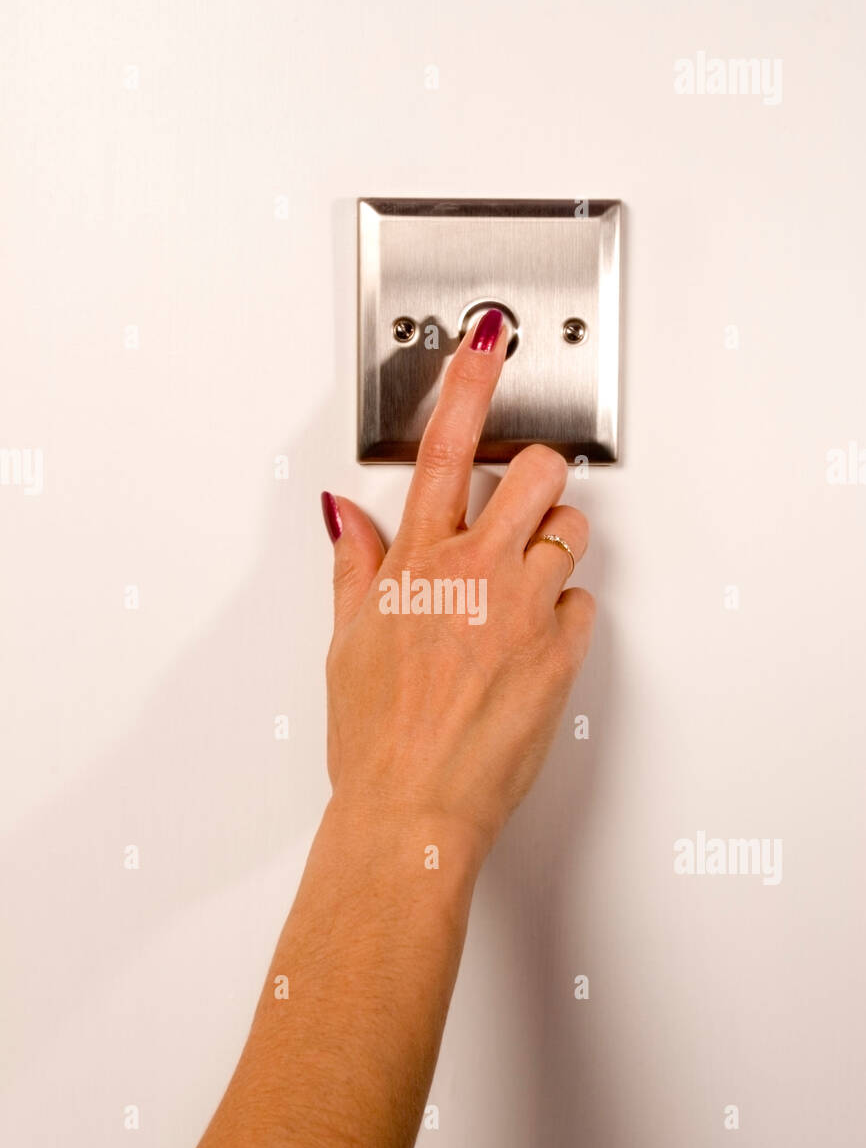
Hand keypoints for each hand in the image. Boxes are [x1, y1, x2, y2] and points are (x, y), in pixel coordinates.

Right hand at [322, 309, 595, 854]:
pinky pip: (583, 601)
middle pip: (538, 471)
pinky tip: (530, 644)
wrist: (412, 810)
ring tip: (523, 584)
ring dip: (554, 543)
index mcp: (415, 563)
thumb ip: (356, 566)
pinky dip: (563, 612)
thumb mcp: (348, 642)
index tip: (489, 338)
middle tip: (522, 503)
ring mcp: (523, 609)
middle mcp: (474, 573)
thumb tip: (346, 516)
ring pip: (571, 528)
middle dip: (536, 475)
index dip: (469, 382)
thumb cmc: (375, 738)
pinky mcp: (561, 651)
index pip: (444, 448)